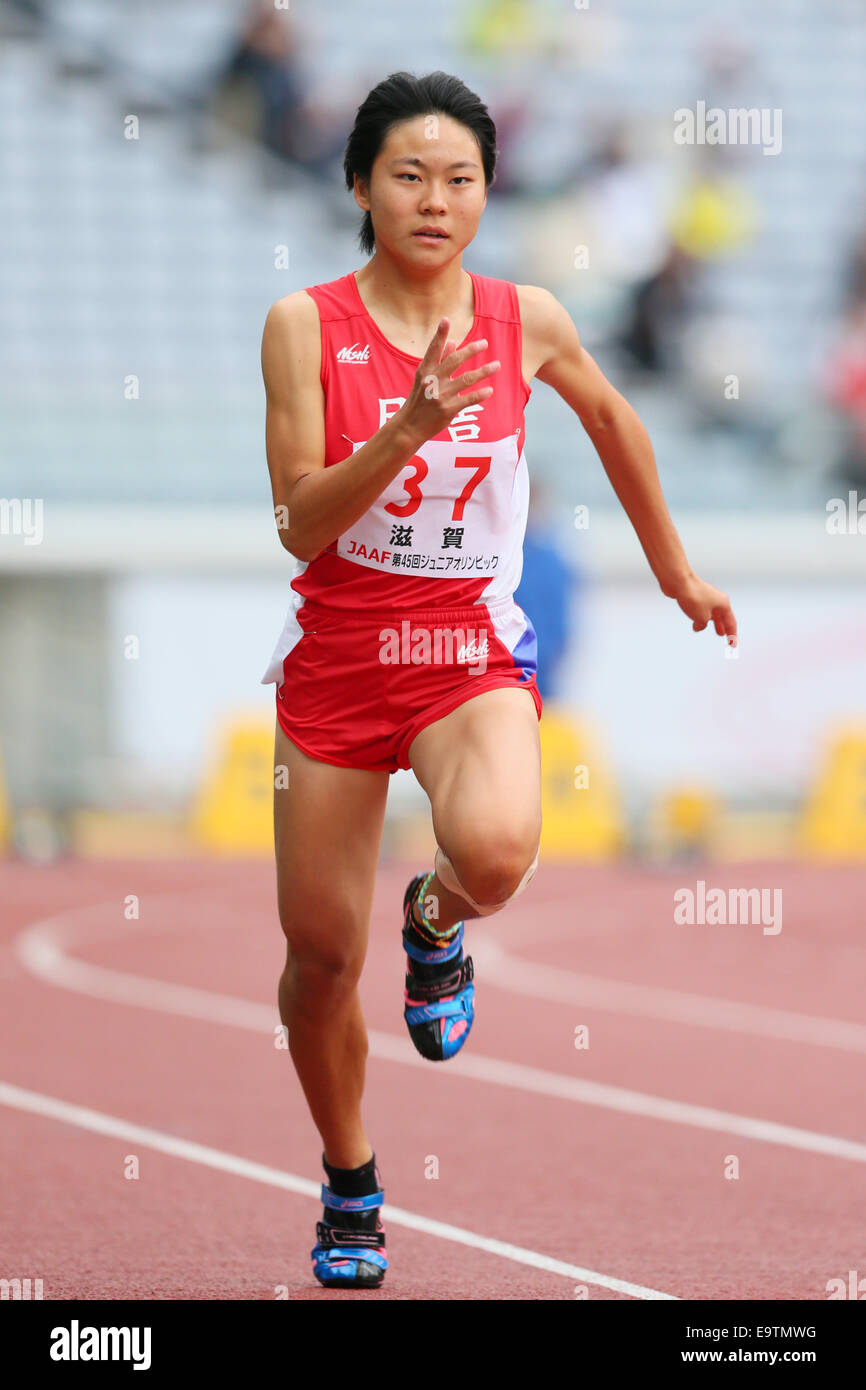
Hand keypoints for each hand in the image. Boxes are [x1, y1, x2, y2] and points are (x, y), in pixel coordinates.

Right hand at [395, 318, 500, 447]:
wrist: (410, 426)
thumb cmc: (419, 400)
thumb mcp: (424, 378)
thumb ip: (439, 359)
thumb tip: (453, 341)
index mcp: (425, 371)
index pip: (433, 349)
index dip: (439, 334)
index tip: (446, 320)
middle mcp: (432, 381)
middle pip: (454, 361)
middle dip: (471, 350)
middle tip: (484, 343)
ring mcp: (440, 395)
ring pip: (466, 379)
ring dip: (483, 371)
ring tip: (496, 366)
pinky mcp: (448, 410)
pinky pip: (468, 400)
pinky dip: (480, 395)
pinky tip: (490, 391)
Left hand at [669, 572, 737, 645]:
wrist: (679, 582)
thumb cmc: (693, 598)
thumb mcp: (701, 617)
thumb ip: (702, 625)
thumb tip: (699, 626)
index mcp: (724, 604)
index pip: (731, 623)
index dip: (732, 635)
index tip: (733, 646)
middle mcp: (717, 600)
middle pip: (724, 617)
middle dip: (726, 628)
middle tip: (728, 638)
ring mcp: (706, 598)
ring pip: (713, 614)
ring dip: (714, 623)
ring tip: (717, 632)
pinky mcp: (695, 597)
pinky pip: (701, 611)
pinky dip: (701, 619)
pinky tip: (696, 624)